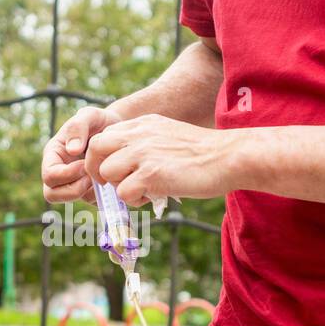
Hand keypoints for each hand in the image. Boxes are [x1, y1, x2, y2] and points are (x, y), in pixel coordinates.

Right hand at [42, 105, 123, 204]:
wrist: (117, 129)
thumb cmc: (100, 120)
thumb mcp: (89, 115)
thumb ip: (77, 128)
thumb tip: (71, 150)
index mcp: (53, 155)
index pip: (49, 175)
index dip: (66, 175)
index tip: (84, 165)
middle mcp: (59, 172)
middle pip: (52, 194)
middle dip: (73, 190)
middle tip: (92, 178)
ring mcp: (73, 183)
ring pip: (72, 200)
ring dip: (89, 191)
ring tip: (103, 174)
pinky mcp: (88, 190)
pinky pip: (90, 201)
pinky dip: (101, 195)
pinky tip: (110, 179)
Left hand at [85, 114, 237, 205]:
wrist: (229, 157)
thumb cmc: (204, 153)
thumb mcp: (168, 135)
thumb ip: (146, 143)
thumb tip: (128, 165)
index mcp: (142, 124)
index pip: (103, 136)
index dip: (101, 156)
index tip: (112, 170)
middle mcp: (138, 135)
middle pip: (95, 149)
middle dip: (98, 170)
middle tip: (114, 183)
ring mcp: (143, 153)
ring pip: (107, 173)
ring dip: (120, 187)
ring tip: (142, 191)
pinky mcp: (150, 174)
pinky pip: (124, 193)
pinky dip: (135, 201)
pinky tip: (153, 197)